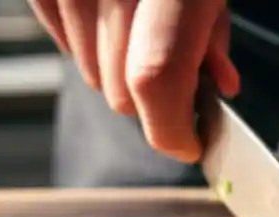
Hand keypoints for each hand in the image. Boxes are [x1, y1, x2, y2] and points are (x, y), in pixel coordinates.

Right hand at [28, 0, 239, 161]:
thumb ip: (214, 26)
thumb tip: (217, 88)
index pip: (154, 77)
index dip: (171, 127)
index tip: (190, 141)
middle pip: (119, 87)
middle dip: (154, 99)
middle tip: (180, 73)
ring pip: (89, 71)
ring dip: (120, 67)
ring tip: (145, 24)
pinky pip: (61, 38)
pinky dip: (88, 40)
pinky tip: (113, 12)